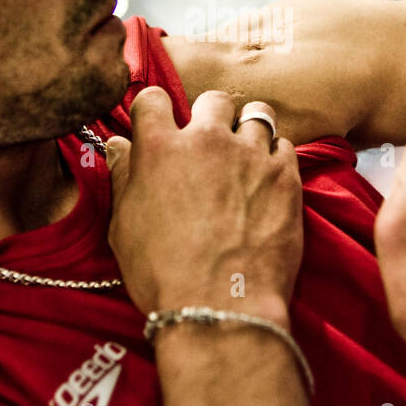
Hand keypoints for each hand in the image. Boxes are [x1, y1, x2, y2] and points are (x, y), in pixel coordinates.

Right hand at [104, 86, 303, 324]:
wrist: (219, 306)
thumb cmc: (162, 274)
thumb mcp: (123, 227)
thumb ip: (123, 178)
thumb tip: (119, 147)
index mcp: (159, 149)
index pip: (153, 99)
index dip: (154, 111)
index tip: (158, 126)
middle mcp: (207, 140)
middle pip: (213, 100)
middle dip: (210, 116)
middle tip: (210, 144)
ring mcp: (250, 155)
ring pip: (257, 114)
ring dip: (249, 130)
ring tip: (245, 154)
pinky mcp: (285, 176)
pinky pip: (284, 146)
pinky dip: (275, 158)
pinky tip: (267, 180)